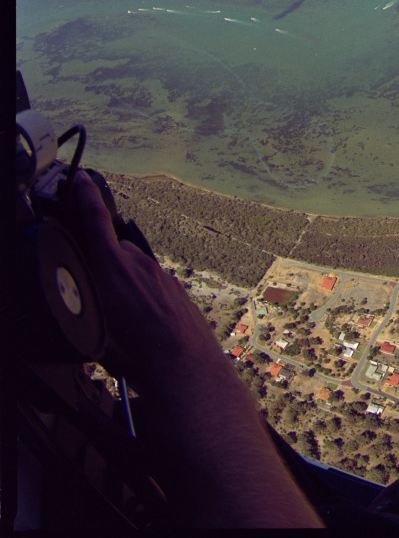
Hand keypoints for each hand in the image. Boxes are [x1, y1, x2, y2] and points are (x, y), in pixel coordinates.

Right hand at [71, 171, 223, 388]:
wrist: (182, 362)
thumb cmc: (134, 350)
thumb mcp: (91, 325)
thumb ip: (82, 299)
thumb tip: (74, 295)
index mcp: (112, 267)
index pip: (95, 220)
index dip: (85, 197)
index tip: (80, 178)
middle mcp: (138, 263)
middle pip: (113, 251)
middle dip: (101, 264)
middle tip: (95, 294)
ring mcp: (159, 273)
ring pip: (132, 269)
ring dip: (122, 284)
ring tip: (119, 319)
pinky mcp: (173, 287)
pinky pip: (149, 284)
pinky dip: (141, 297)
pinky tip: (139, 323)